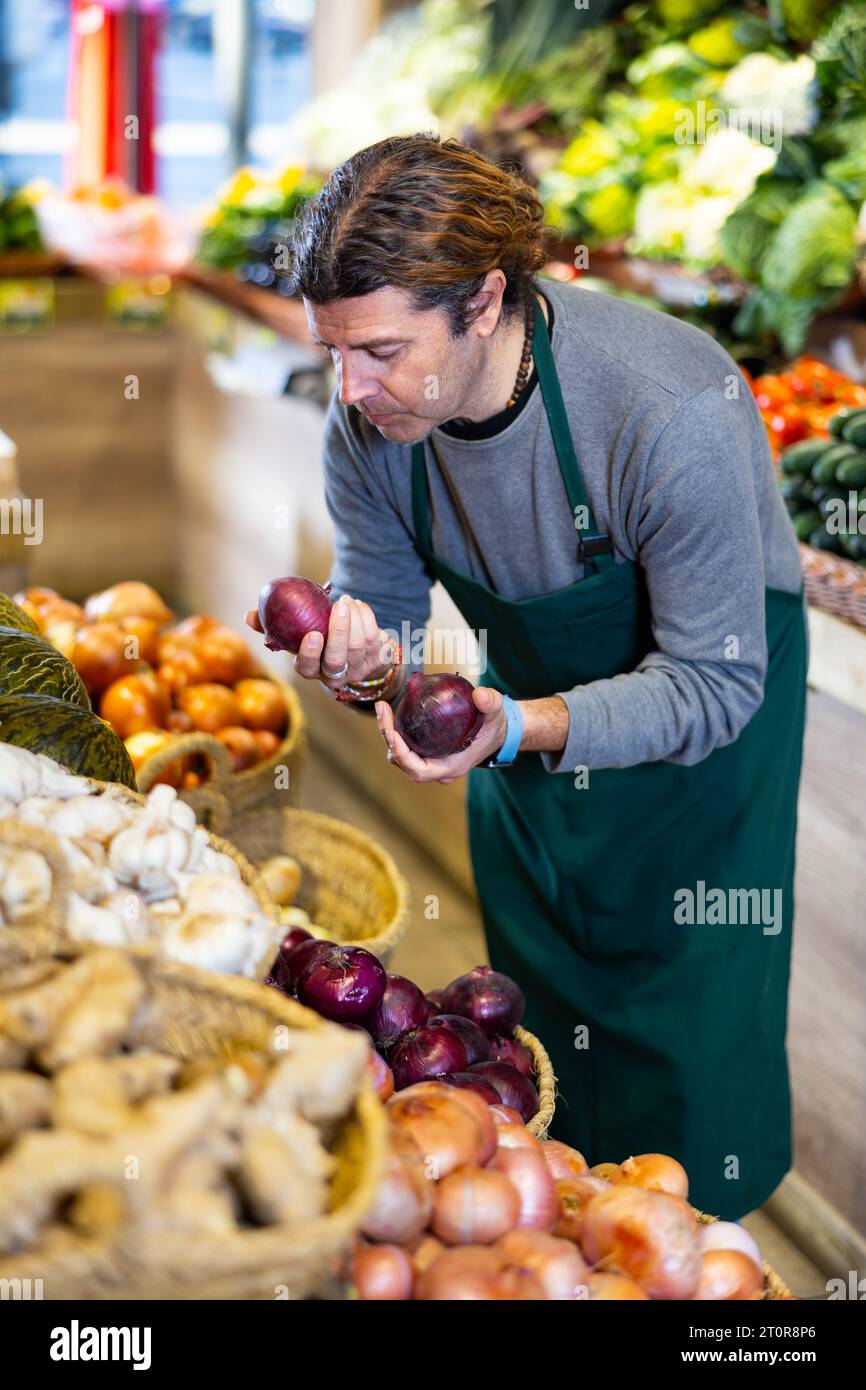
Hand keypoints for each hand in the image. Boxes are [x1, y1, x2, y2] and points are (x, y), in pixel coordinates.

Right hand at [247, 594, 396, 693]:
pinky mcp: (378, 659)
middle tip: (338, 606)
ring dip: (354, 617)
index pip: (308, 669)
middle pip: (338, 658)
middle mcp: (336, 674)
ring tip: (345, 601)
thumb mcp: (297, 634)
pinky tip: (357, 606)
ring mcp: (358, 668)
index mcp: (313, 670)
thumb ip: (272, 625)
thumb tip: (248, 616)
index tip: (313, 634)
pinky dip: (366, 616)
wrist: (359, 650)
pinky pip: (375, 636)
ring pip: (359, 645)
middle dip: (339, 631)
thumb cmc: (320, 638)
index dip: (310, 654)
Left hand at [375, 686, 507, 783]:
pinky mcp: (426, 751)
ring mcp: (430, 761)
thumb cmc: (494, 726)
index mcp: (451, 766)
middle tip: (383, 709)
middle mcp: (437, 768)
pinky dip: (394, 732)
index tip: (392, 733)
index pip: (419, 770)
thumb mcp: (496, 713)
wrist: (496, 733)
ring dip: (388, 735)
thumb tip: (480, 695)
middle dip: (388, 738)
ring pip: (400, 755)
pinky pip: (404, 746)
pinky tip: (391, 710)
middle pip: (403, 762)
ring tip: (383, 708)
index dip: (402, 756)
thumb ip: (491, 703)